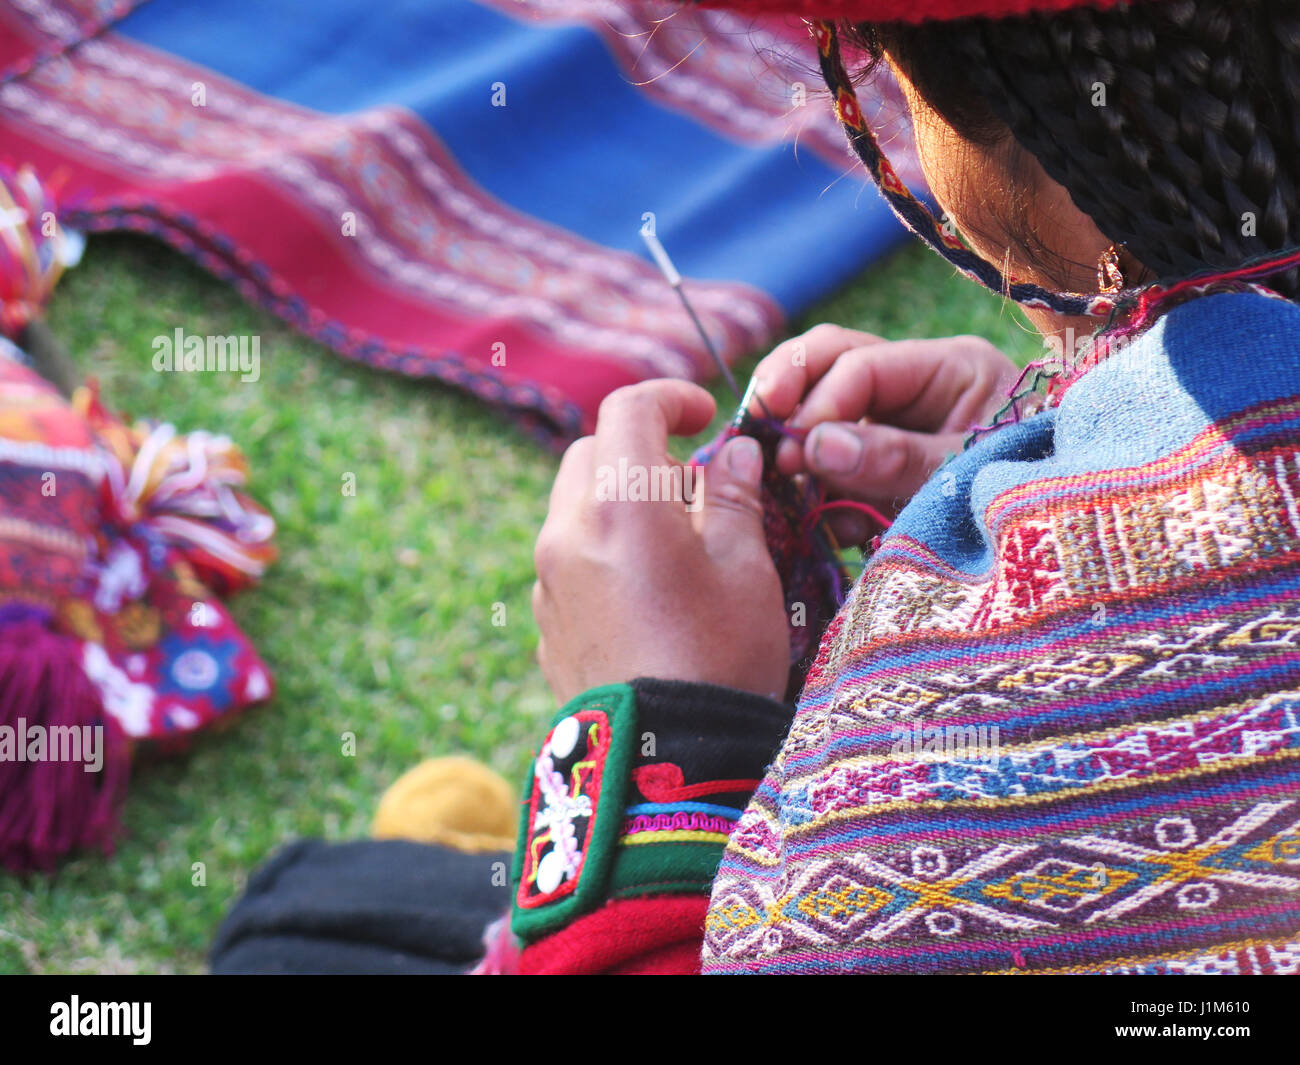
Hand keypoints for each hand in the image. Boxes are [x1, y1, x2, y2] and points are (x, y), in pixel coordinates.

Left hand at [532, 380, 788, 705]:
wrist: (668, 764)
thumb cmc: (721, 659)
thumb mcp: (747, 570)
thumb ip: (735, 497)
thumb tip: (734, 454)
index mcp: (621, 506)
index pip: (629, 410)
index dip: (671, 398)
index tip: (705, 414)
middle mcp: (568, 533)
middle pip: (592, 452)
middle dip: (641, 449)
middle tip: (694, 484)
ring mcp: (547, 580)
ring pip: (574, 505)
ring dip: (618, 498)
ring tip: (674, 541)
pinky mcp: (545, 622)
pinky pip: (567, 559)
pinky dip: (601, 548)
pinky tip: (646, 589)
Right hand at [749, 324, 1020, 544]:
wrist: (1063, 548)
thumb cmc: (1029, 490)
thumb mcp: (965, 474)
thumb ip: (893, 459)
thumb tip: (813, 445)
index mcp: (948, 367)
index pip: (859, 365)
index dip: (817, 404)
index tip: (793, 453)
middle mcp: (916, 385)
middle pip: (828, 360)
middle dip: (785, 392)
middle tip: (754, 435)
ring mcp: (897, 423)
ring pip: (821, 409)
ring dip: (798, 448)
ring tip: (791, 490)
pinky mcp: (883, 466)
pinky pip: (832, 461)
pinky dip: (819, 488)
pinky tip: (826, 523)